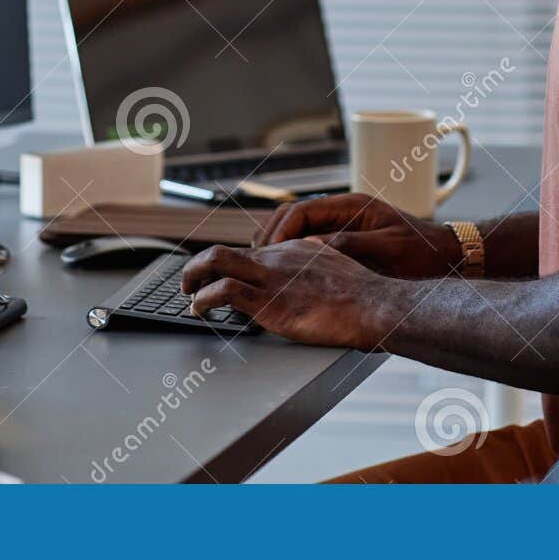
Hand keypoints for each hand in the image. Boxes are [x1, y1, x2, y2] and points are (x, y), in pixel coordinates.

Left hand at [180, 239, 402, 348]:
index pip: (251, 251)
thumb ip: (318, 269)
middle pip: (224, 250)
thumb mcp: (339, 270)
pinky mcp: (267, 301)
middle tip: (190, 281)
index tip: (221, 277)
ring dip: (192, 277)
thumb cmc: (363, 296)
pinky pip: (223, 292)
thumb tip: (310, 280)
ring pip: (215, 261)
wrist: (372, 305)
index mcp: (294, 250)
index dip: (230, 266)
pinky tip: (198, 310)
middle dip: (198, 265)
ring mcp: (270, 277)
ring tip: (186, 294)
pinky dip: (203, 299)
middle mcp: (277, 257)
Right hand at [253, 193, 461, 277]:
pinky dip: (295, 255)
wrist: (449, 257)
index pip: (300, 211)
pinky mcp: (347, 241)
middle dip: (272, 238)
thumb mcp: (387, 250)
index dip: (279, 232)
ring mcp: (344, 225)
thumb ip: (349, 245)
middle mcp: (344, 212)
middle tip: (257, 263)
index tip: (266, 254)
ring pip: (299, 230)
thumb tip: (310, 246)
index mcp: (352, 206)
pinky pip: (312, 243)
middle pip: (293, 217)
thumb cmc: (423, 253)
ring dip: (281, 246)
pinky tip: (288, 274)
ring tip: (266, 270)